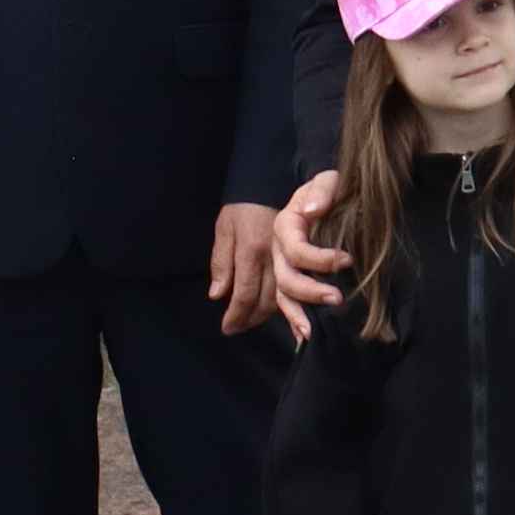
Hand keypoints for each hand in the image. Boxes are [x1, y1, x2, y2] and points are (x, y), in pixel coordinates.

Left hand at [209, 201, 285, 334]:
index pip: (244, 294)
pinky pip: (292, 287)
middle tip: (236, 329)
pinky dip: (285, 304)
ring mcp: (287, 259)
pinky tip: (278, 313)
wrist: (271, 184)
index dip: (236, 315)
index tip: (227, 329)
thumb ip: (221, 261)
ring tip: (251, 324)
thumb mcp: (224, 228)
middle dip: (250, 320)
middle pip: (264, 301)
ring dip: (267, 316)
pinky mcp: (297, 258)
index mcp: (250, 252)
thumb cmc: (243, 207)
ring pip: (281, 298)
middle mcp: (272, 259)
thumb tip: (217, 295)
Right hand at [269, 169, 348, 326]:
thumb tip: (311, 211)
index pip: (296, 249)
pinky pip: (288, 304)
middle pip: (286, 277)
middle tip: (337, 299)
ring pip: (282, 296)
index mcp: (286, 226)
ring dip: (296, 315)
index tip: (348, 260)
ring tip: (312, 333)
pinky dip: (294, 322)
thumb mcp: (327, 181)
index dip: (320, 259)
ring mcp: (283, 268)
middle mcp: (279, 251)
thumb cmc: (329, 190)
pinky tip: (304, 340)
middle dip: (310, 291)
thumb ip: (321, 191)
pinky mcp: (292, 280)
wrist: (327, 198)